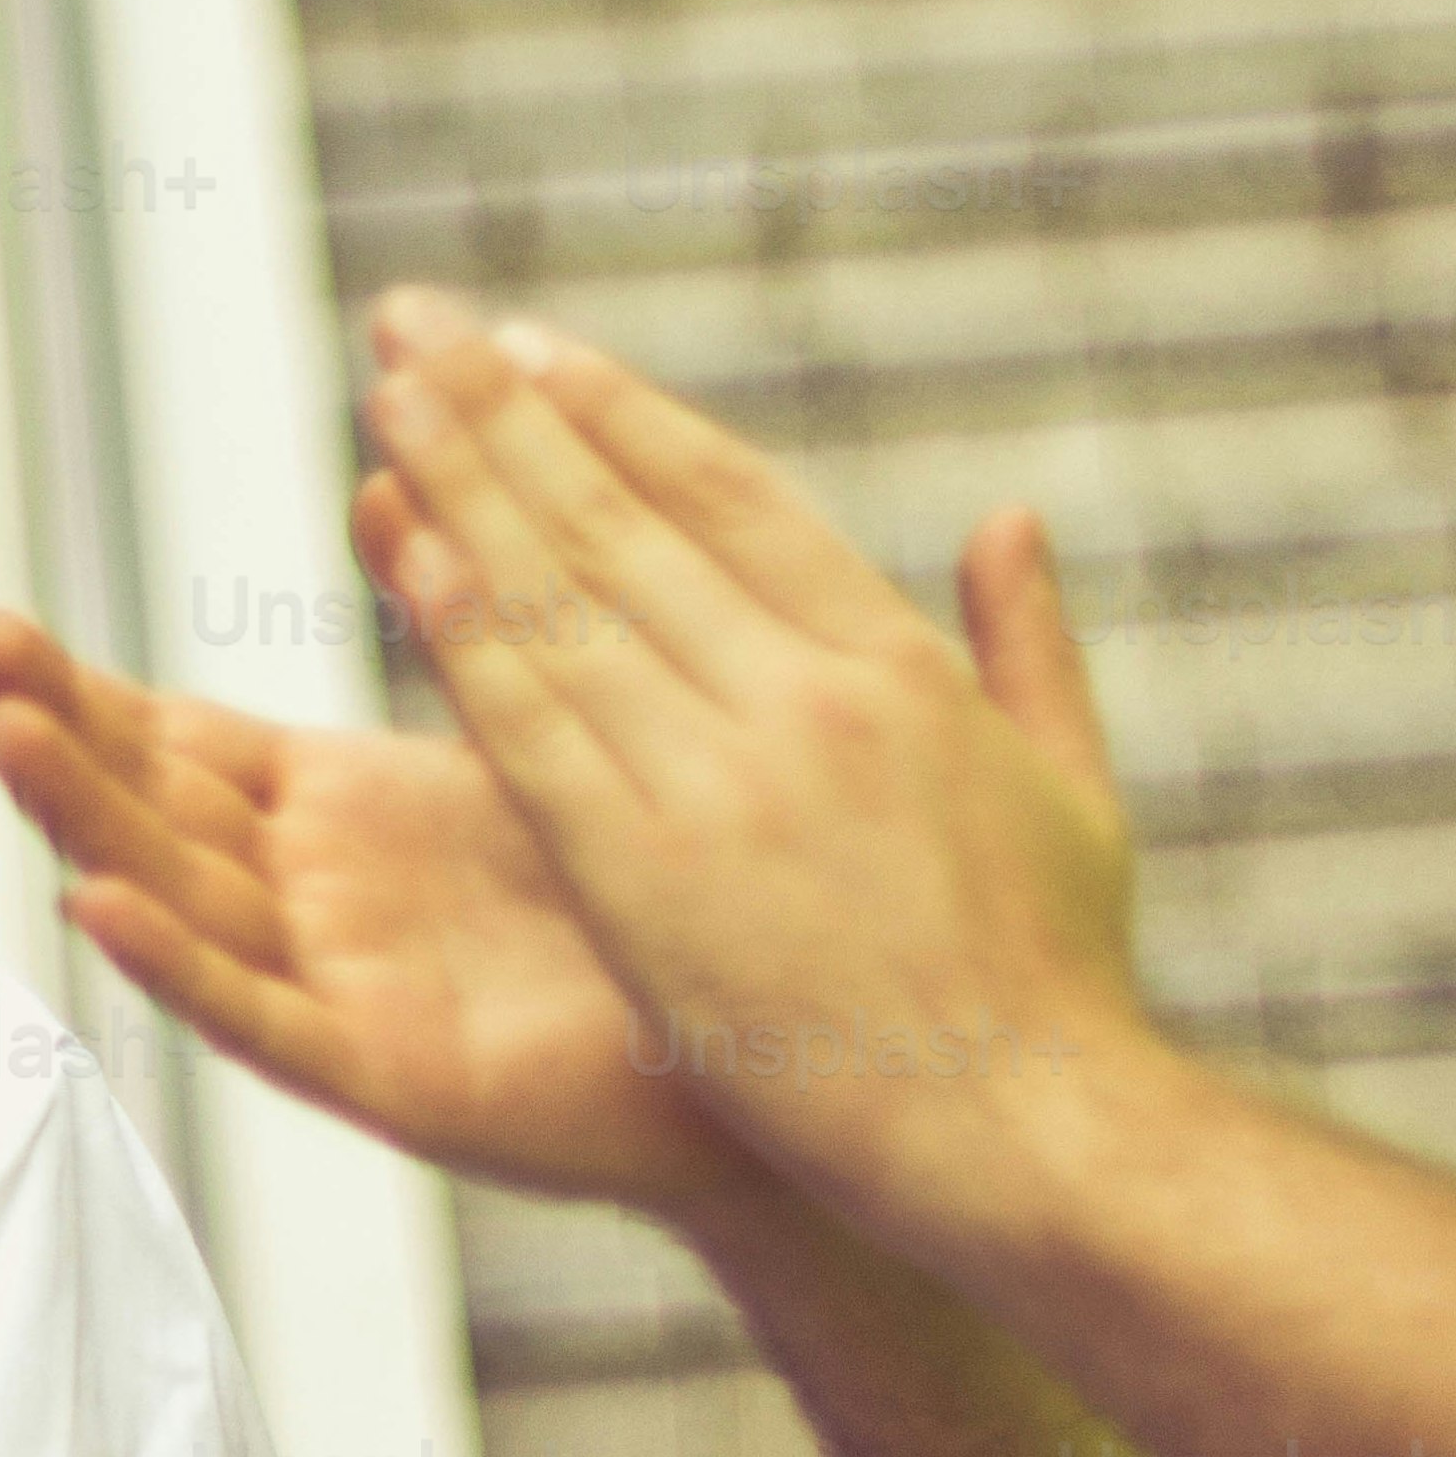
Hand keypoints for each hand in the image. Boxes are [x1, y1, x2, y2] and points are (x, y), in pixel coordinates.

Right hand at [0, 604, 772, 1232]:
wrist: (771, 1050)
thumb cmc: (651, 903)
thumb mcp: (534, 727)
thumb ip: (453, 610)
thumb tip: (394, 474)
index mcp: (337, 816)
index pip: (170, 743)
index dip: (76, 688)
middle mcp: (315, 899)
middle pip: (147, 807)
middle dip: (50, 730)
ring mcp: (340, 987)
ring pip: (179, 897)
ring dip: (86, 819)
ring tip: (2, 736)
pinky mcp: (389, 1071)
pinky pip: (263, 1018)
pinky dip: (178, 964)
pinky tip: (102, 905)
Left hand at [335, 288, 1160, 1245]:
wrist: (1028, 1133)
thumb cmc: (1056, 985)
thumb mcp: (1073, 792)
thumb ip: (1028, 647)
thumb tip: (1011, 518)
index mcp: (898, 666)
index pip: (736, 497)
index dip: (624, 415)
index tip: (534, 351)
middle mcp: (804, 696)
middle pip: (625, 519)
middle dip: (507, 412)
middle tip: (412, 323)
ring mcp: (722, 781)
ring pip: (564, 601)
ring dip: (462, 485)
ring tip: (382, 394)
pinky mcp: (646, 876)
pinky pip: (531, 730)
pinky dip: (463, 631)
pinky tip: (401, 549)